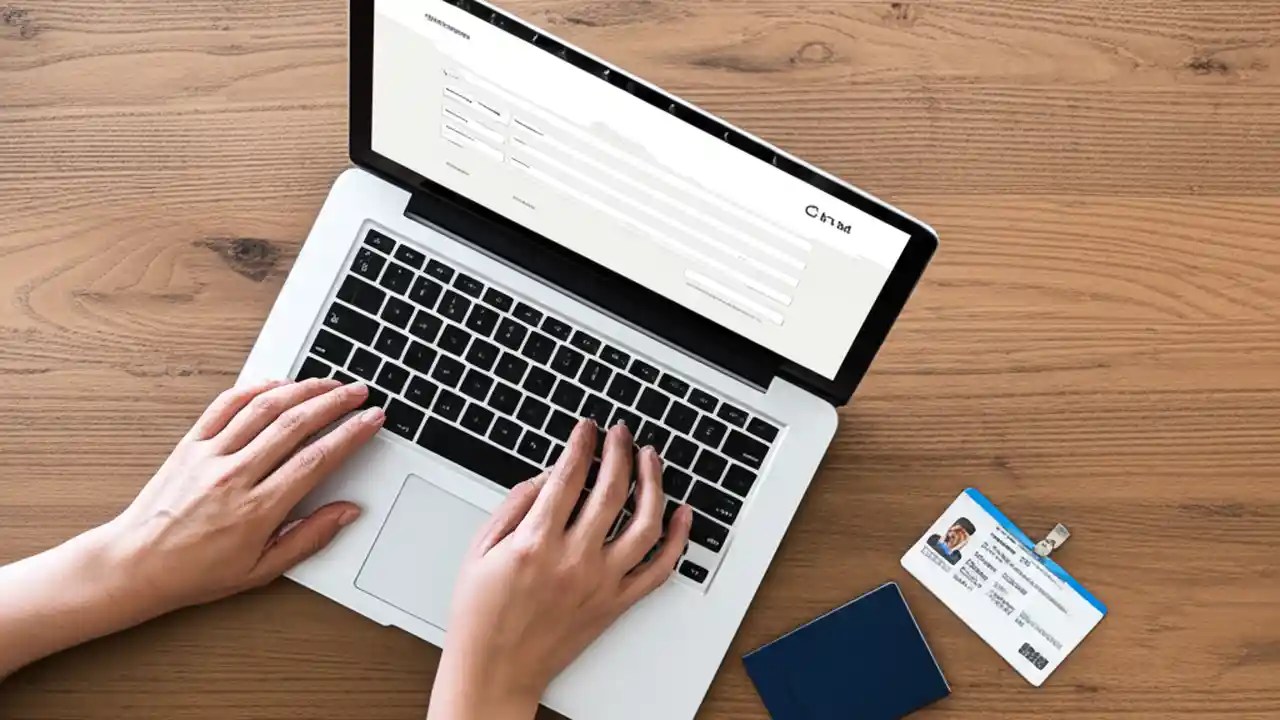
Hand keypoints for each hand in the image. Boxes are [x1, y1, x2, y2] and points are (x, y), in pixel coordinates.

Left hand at [0, 378, 383, 677]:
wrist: (134, 564)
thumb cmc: (195, 572)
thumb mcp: (261, 570)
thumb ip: (309, 539)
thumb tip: (346, 513)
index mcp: (257, 510)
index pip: (316, 460)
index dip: (350, 435)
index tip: (372, 420)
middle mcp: (235, 476)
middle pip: (296, 424)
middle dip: (335, 402)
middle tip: (359, 392)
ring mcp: (210, 456)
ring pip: (264, 408)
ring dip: (302, 389)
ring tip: (328, 382)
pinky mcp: (190, 444)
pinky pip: (226, 406)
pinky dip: (255, 389)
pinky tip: (277, 384)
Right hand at [427, 420, 693, 719]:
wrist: (496, 671)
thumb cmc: (481, 616)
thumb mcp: (481, 550)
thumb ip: (515, 506)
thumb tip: (549, 475)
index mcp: (535, 543)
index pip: (569, 476)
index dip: (582, 444)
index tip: (587, 429)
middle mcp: (574, 561)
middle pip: (611, 490)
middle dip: (619, 450)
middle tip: (620, 432)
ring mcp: (601, 583)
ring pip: (644, 522)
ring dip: (653, 483)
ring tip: (650, 458)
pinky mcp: (616, 604)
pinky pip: (659, 569)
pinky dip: (677, 538)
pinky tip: (682, 513)